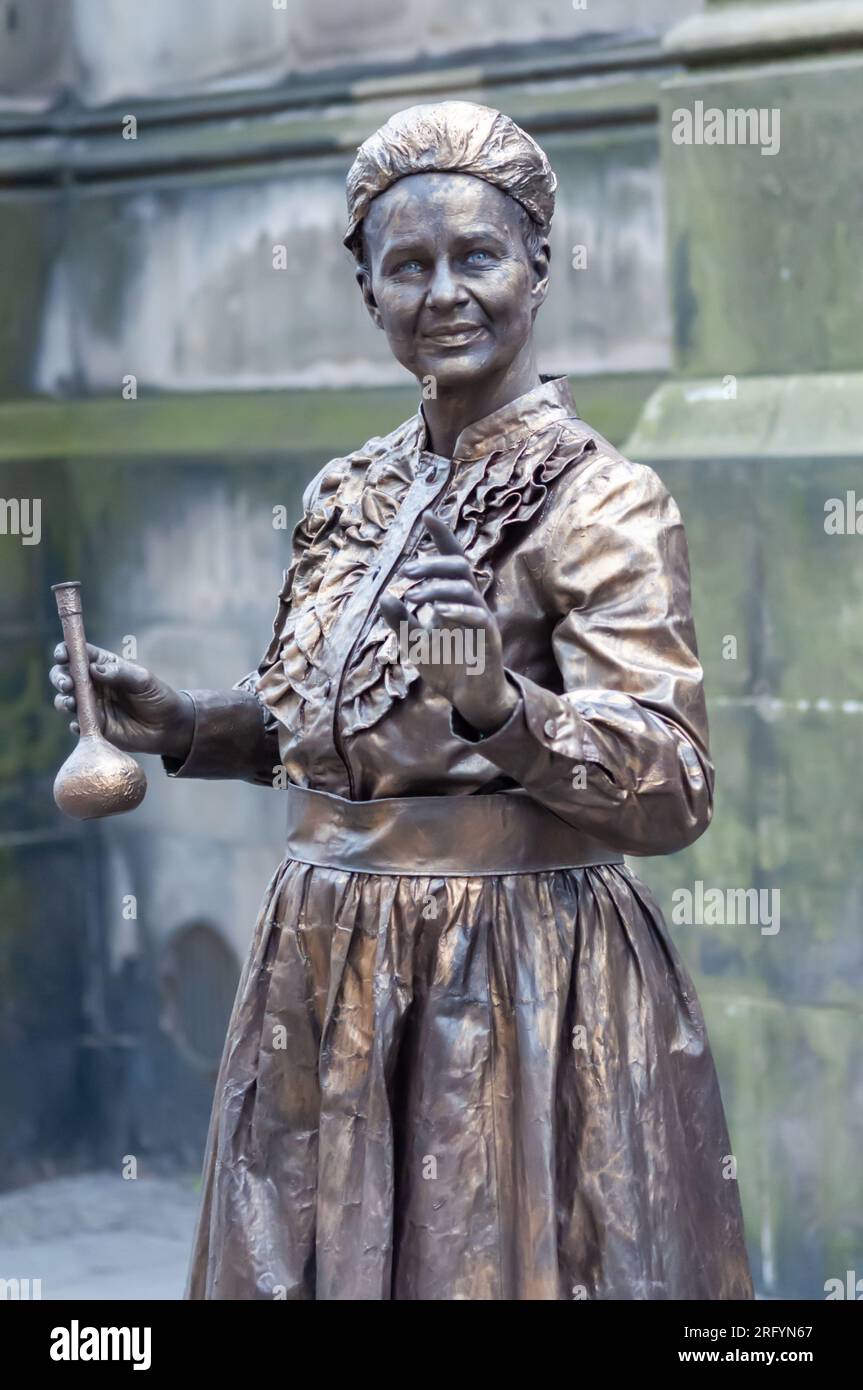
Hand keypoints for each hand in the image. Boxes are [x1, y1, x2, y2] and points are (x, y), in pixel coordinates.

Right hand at [49, 642, 194, 760]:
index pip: (78, 654)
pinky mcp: (95, 726)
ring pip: (65, 700)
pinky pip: (77, 725)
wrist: (169, 726)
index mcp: (103, 665)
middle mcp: (93, 684)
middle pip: (64, 676)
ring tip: (71, 703)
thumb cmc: (158, 696)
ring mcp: (92, 705)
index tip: (62, 656)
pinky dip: (75, 724)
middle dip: (59, 677)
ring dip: (63, 701)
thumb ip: (120, 672)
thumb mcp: (143, 680)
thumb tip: (93, 668)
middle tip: (66, 684)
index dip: (65, 651)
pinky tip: (79, 725)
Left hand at [379, 512, 519, 733]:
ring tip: (413, 596)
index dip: (443, 537)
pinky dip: (458, 611)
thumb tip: (385, 596)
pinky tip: (438, 612)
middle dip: (432, 563)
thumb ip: (399, 621)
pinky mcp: (489, 638)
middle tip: (405, 570)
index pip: (452, 560)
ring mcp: (482, 618)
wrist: (468, 698)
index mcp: (454, 598)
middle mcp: (470, 602)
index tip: (427, 516)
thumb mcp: (414, 642)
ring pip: (466, 588)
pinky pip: (478, 617)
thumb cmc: (446, 666)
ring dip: (437, 588)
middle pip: (459, 568)